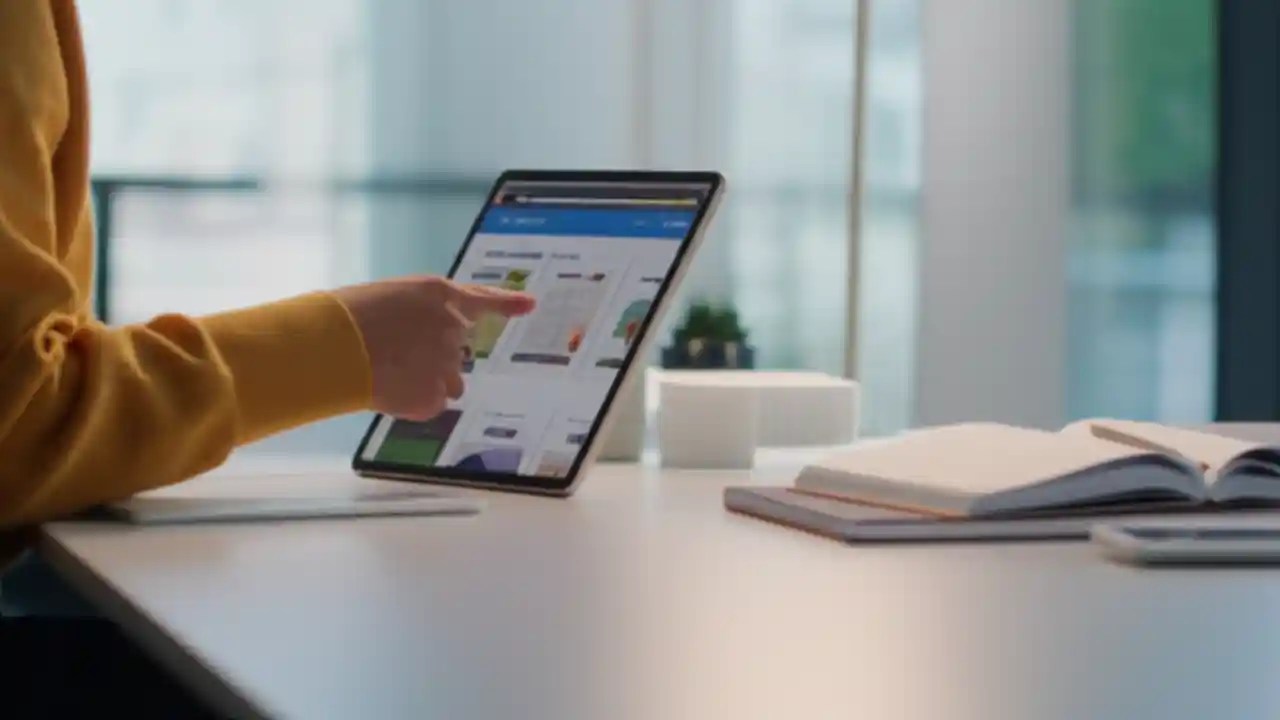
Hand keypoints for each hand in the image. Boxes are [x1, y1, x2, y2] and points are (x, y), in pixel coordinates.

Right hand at [334, 276, 535, 420]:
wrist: (334, 345)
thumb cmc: (350, 316)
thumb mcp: (390, 299)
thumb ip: (421, 316)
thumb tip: (425, 345)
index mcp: (440, 296)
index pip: (482, 300)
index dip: (507, 303)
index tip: (530, 305)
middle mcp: (452, 328)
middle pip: (457, 351)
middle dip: (435, 357)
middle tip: (397, 355)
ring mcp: (447, 364)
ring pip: (450, 383)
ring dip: (430, 382)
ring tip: (393, 375)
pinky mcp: (434, 396)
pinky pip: (432, 404)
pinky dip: (413, 403)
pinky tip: (389, 391)